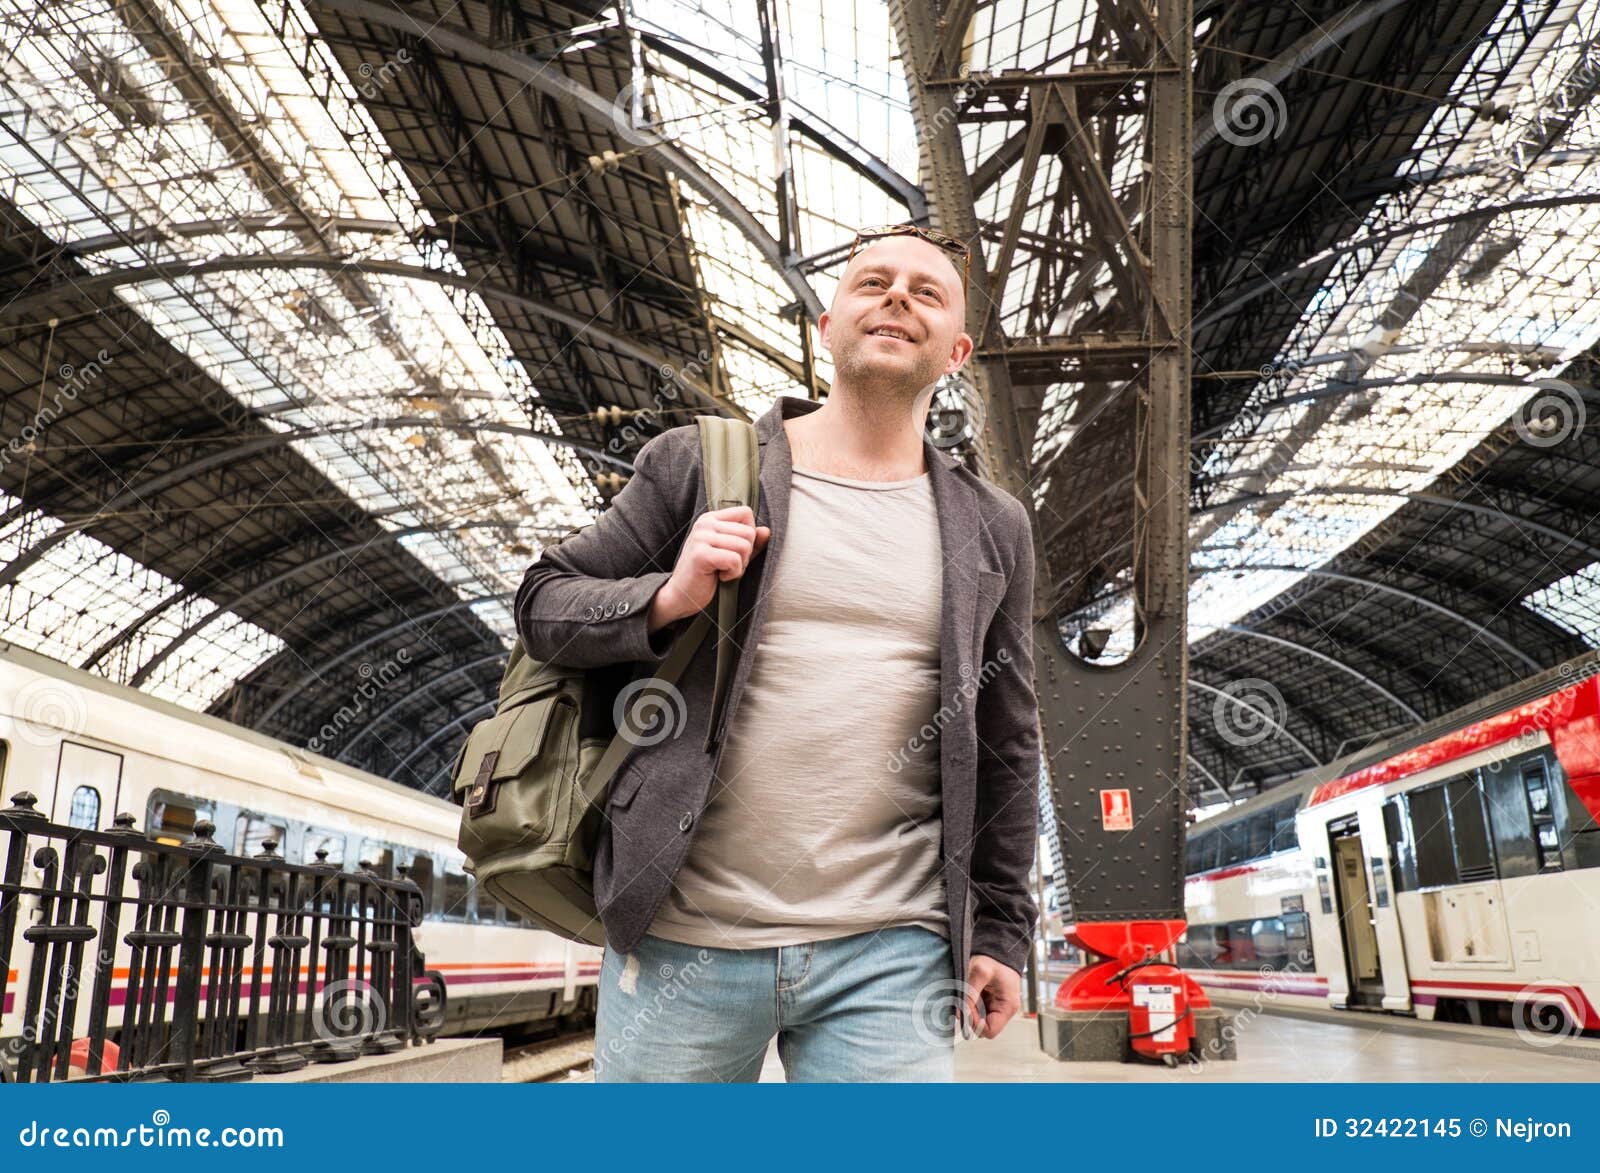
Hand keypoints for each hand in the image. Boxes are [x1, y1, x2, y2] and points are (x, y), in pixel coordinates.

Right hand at [648, 505, 770, 630]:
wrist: (682, 596)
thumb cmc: (707, 574)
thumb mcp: (731, 554)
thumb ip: (749, 542)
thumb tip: (766, 531)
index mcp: (711, 518)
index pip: (746, 513)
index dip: (749, 535)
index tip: (735, 551)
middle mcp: (705, 523)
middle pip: (749, 532)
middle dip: (746, 554)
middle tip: (728, 565)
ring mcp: (701, 537)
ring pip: (744, 546)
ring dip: (739, 565)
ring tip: (723, 571)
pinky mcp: (701, 554)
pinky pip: (734, 560)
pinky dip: (733, 573)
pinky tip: (720, 577)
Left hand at [964, 954, 1020, 1038]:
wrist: (999, 948)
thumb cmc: (993, 958)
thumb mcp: (980, 972)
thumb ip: (970, 993)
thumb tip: (960, 1013)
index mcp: (1007, 1006)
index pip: (990, 1031)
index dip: (975, 1024)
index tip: (967, 1008)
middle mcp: (1004, 1010)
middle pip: (983, 1027)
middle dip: (970, 1015)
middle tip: (966, 997)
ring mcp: (997, 1007)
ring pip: (979, 1019)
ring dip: (970, 1009)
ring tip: (969, 992)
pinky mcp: (990, 1002)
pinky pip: (978, 1011)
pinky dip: (970, 1004)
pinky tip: (970, 991)